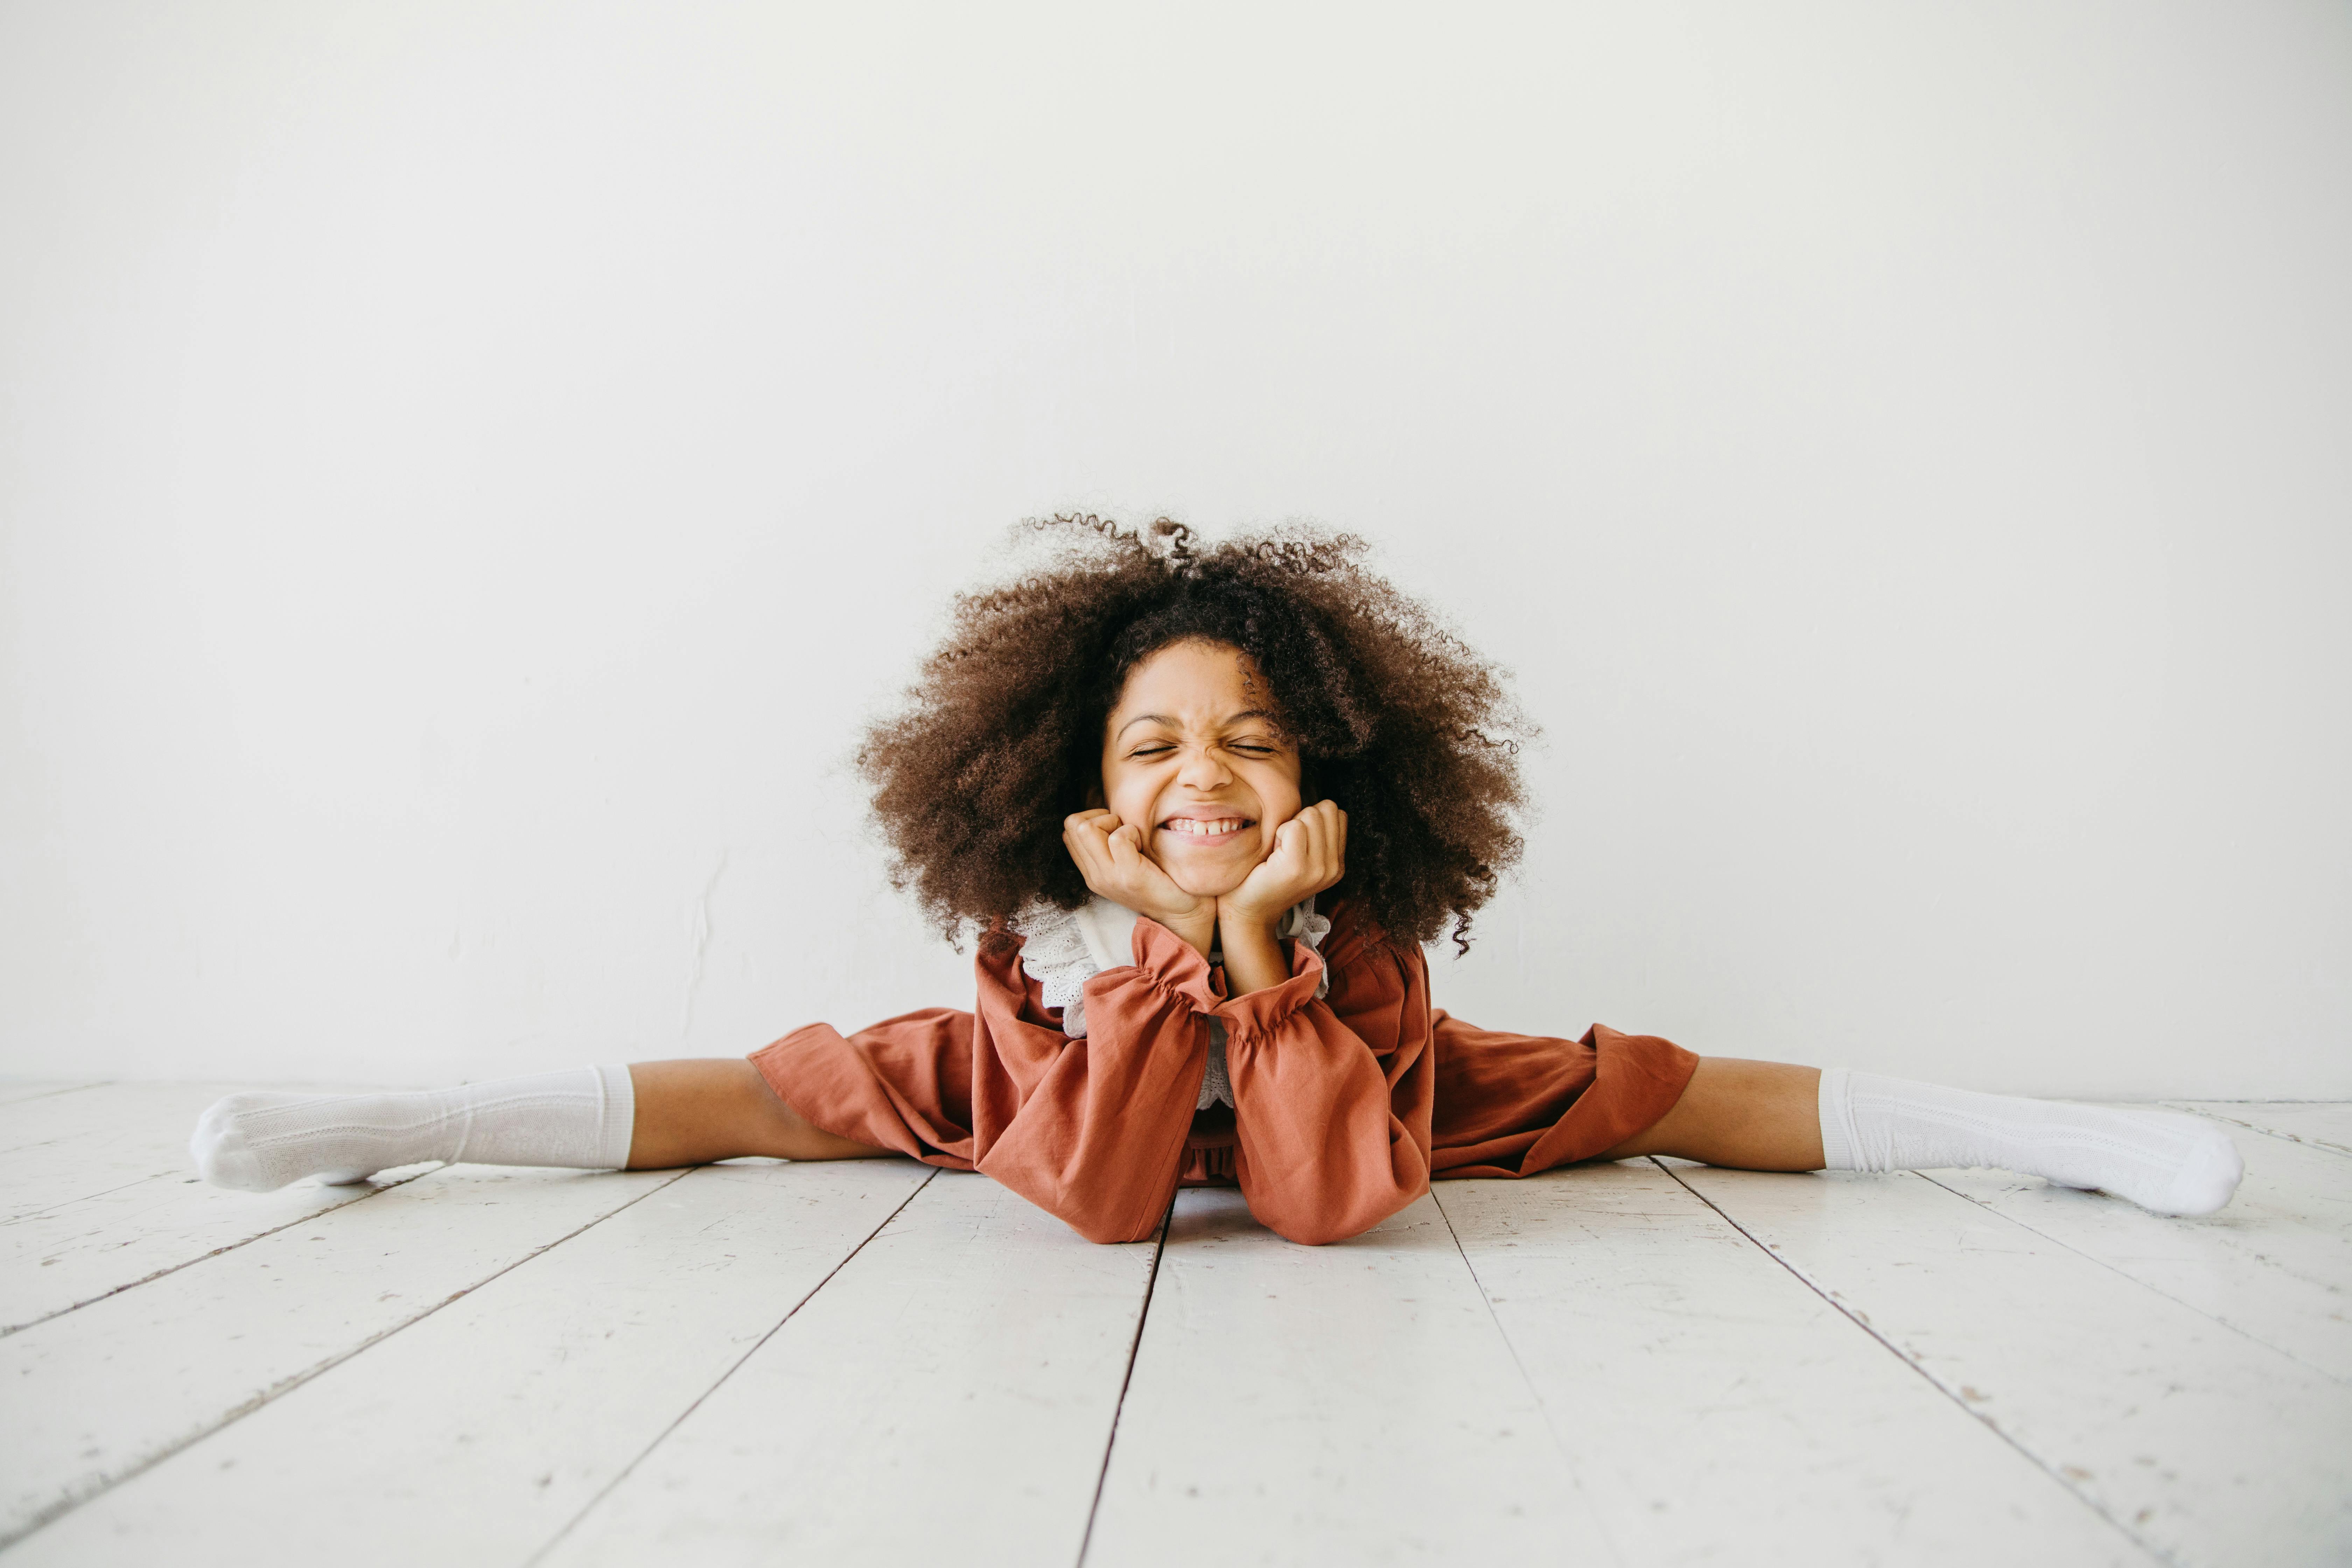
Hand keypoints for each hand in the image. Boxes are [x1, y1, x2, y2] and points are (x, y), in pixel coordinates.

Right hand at [1061, 810, 1215, 949]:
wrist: (1182, 914)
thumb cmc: (1159, 882)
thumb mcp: (1124, 866)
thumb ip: (1109, 848)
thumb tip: (1105, 814)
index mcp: (1091, 872)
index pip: (1068, 831)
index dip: (1092, 819)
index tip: (1116, 830)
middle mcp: (1094, 875)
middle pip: (1072, 824)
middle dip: (1099, 816)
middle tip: (1123, 831)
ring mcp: (1108, 876)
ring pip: (1087, 828)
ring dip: (1114, 823)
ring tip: (1133, 839)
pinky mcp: (1129, 875)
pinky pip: (1118, 838)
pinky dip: (1132, 832)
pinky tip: (1144, 846)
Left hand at [1218, 799, 1346, 935]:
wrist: (1248, 910)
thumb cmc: (1267, 875)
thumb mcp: (1303, 855)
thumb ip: (1316, 833)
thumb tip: (1318, 805)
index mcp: (1337, 864)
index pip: (1338, 814)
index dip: (1312, 818)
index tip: (1295, 841)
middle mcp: (1334, 868)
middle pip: (1327, 809)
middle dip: (1302, 818)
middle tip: (1285, 846)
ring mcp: (1318, 869)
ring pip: (1312, 815)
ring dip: (1289, 826)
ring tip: (1279, 851)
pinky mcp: (1297, 867)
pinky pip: (1294, 826)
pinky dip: (1279, 833)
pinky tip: (1272, 854)